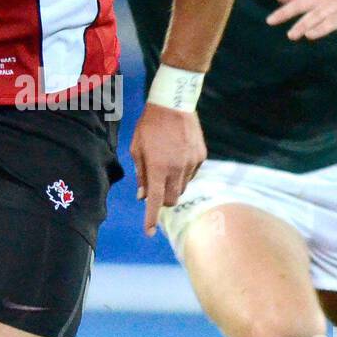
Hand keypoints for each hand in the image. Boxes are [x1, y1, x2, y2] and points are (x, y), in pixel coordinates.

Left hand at [130, 102, 206, 237]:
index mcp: (157, 167)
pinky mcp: (200, 157)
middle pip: (171, 199)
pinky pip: (192, 174)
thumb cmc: (150, 125)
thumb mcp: (137, 147)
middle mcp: (176, 169)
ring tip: (166, 165)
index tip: (148, 232)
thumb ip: (141, 174)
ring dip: (172, 185)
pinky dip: (183, 173)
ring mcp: (191, 163)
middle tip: (155, 188)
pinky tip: (177, 156)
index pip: (153, 200)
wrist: (173, 103)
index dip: (150, 219)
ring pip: (182, 188)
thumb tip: (142, 195)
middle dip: (162, 200)